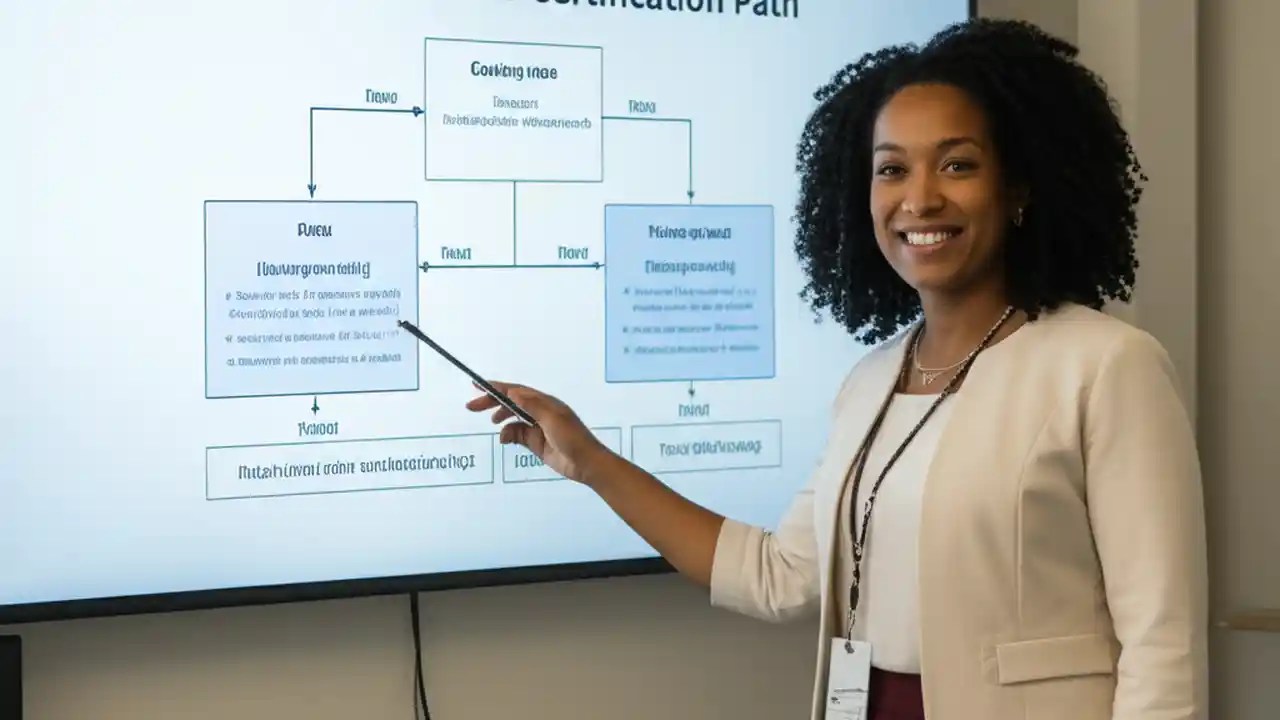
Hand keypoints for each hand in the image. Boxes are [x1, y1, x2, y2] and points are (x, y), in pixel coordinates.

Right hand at [465, 381, 610, 483]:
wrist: (585, 463)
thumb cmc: (572, 438)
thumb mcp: (552, 419)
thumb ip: (532, 405)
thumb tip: (513, 392)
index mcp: (544, 403)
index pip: (516, 391)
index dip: (496, 387)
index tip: (478, 385)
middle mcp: (539, 412)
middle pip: (511, 403)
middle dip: (492, 402)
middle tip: (472, 407)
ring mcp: (537, 428)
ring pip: (513, 419)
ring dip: (501, 419)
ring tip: (493, 422)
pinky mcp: (535, 442)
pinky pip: (516, 435)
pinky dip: (508, 435)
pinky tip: (505, 440)